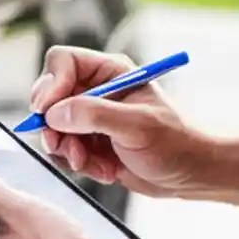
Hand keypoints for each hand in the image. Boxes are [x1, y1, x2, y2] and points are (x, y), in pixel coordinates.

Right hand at [32, 47, 214, 198]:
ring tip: (90, 163)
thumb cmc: (175, 143)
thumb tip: (55, 114)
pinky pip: (64, 150)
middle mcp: (95, 90)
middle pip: (50, 96)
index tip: (47, 112)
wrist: (190, 175)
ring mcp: (90, 117)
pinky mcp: (89, 142)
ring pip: (53, 127)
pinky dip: (78, 164)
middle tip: (63, 145)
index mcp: (110, 72)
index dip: (51, 85)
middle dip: (54, 125)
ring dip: (67, 150)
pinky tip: (104, 170)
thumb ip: (95, 115)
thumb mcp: (137, 126)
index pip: (63, 62)